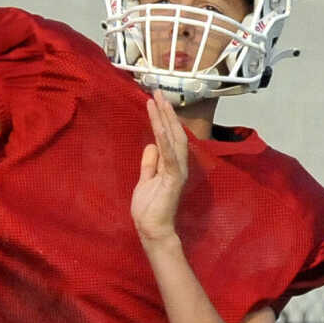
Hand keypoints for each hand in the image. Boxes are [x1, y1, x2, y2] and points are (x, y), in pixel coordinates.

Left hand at [131, 94, 189, 251]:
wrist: (152, 229)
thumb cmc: (150, 208)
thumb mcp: (146, 179)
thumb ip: (150, 163)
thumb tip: (151, 145)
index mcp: (171, 163)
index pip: (168, 136)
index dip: (163, 118)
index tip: (155, 100)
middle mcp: (177, 164)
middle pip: (174, 133)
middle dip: (166, 112)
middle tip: (157, 92)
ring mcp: (177, 171)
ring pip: (174, 140)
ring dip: (165, 120)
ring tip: (157, 102)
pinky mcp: (173, 180)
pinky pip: (171, 157)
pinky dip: (166, 142)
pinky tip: (161, 129)